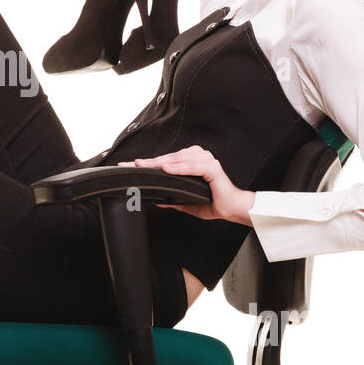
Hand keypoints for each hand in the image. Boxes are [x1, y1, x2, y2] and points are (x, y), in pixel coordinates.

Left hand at [117, 145, 254, 224]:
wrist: (233, 208)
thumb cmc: (214, 202)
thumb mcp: (187, 201)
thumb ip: (173, 199)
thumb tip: (156, 200)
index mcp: (192, 161)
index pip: (166, 161)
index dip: (148, 163)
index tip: (130, 165)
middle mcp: (198, 156)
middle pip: (169, 158)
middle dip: (149, 162)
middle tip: (132, 164)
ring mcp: (206, 160)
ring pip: (178, 160)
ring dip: (161, 163)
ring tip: (145, 166)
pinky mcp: (212, 167)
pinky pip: (192, 167)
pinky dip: (179, 168)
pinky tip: (166, 169)